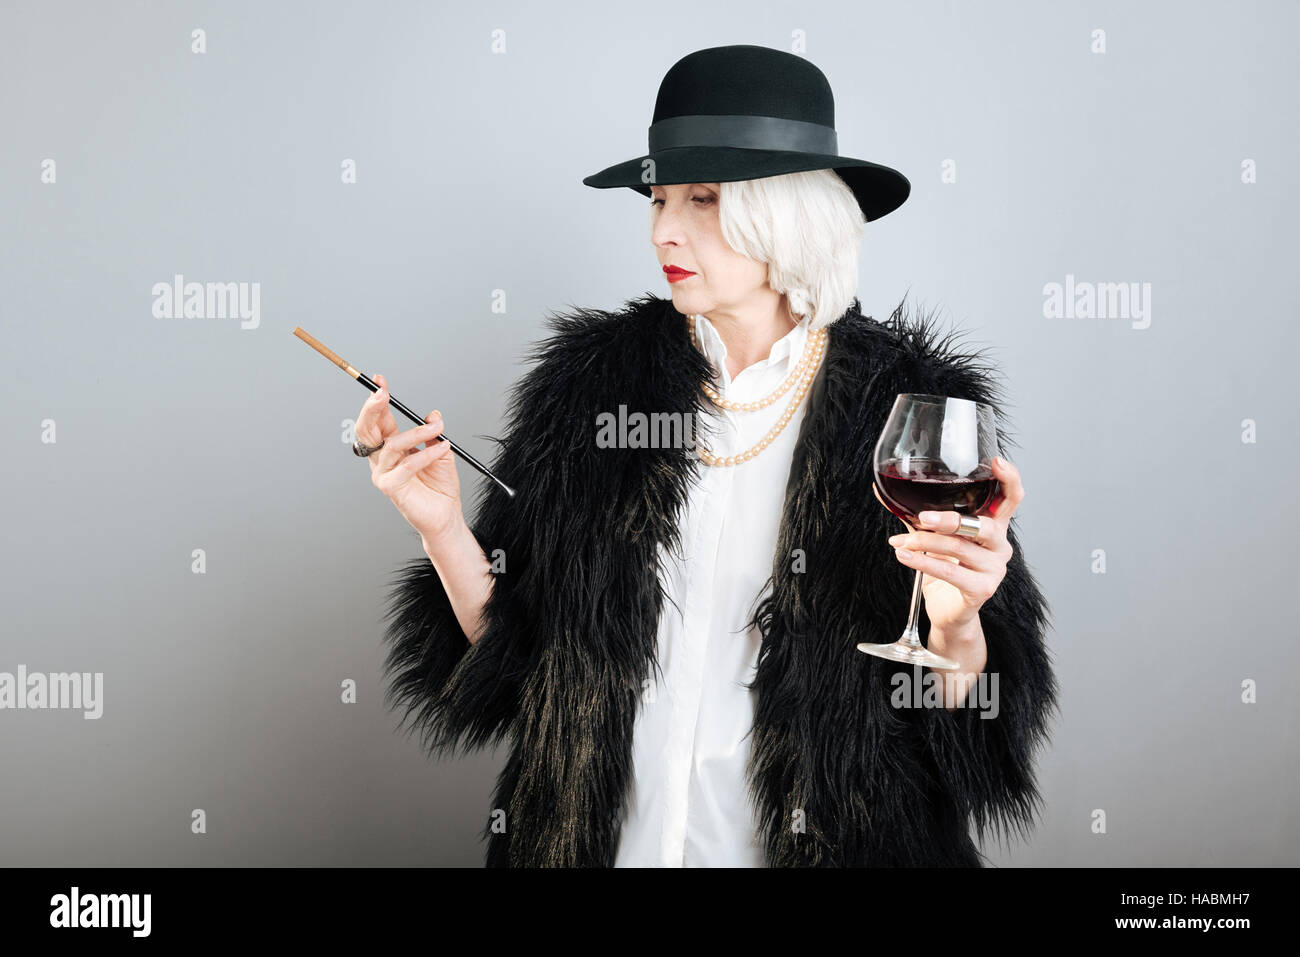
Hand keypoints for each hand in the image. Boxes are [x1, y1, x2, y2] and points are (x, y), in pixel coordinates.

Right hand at [358, 373, 464, 543]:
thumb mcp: (442, 450)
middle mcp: (382, 458)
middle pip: (367, 429)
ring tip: (437, 429)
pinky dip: (426, 454)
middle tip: (382, 393)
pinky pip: (406, 465)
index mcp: (391, 446)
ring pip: (392, 445)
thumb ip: (434, 432)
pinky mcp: (390, 487)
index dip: (377, 399)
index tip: (380, 380)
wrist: (446, 514)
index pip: (378, 418)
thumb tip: (433, 414)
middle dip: (373, 408)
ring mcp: (383, 473)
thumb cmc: (440, 485)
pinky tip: (441, 449)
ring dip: (417, 432)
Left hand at [872, 456, 1024, 631]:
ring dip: (924, 543)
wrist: (946, 609)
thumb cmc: (944, 567)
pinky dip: (923, 563)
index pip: (1011, 498)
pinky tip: (904, 556)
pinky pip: (951, 572)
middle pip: (981, 524)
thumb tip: (881, 489)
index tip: (995, 462)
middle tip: (922, 518)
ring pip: (959, 548)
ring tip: (900, 542)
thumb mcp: (932, 535)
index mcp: (994, 525)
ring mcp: (995, 568)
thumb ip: (914, 513)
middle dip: (949, 519)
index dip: (1009, 479)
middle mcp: (1000, 544)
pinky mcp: (982, 589)